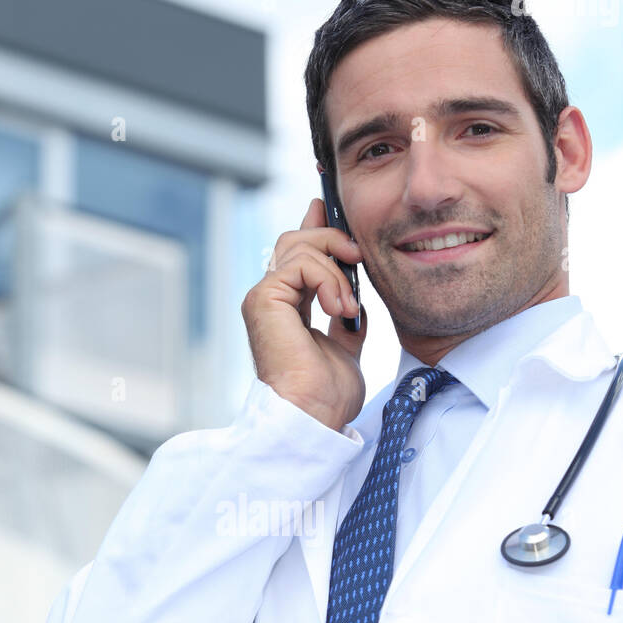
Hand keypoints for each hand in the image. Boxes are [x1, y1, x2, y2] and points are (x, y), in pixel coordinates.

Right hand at [240, 196, 366, 431]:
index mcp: (287, 309)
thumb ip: (346, 319)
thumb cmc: (326, 396)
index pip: (298, 255)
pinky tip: (340, 308)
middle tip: (359, 257)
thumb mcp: (346, 348)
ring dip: (336, 267)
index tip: (329, 206)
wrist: (313, 416)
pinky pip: (301, 263)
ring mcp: (264, 297)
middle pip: (295, 241)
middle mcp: (271, 300)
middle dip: (332, 239)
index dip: (315, 228)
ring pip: (299, 245)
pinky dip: (329, 279)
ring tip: (349, 305)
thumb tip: (356, 297)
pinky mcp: (264, 298)